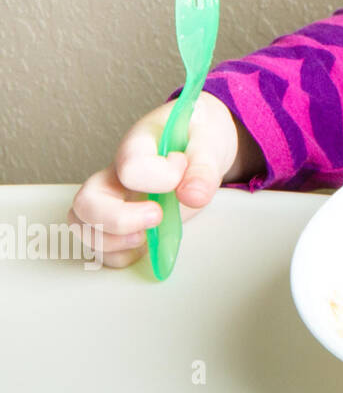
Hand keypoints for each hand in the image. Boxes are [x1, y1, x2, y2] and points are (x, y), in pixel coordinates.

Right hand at [67, 91, 261, 267]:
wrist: (197, 144)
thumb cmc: (196, 136)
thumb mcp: (209, 140)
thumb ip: (204, 166)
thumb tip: (193, 196)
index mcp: (136, 146)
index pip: (131, 168)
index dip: (161, 177)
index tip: (182, 167)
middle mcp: (115, 175)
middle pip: (86, 203)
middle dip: (119, 220)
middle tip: (158, 216)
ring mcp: (112, 201)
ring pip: (83, 228)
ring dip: (115, 241)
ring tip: (150, 234)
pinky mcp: (119, 223)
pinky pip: (100, 248)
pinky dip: (120, 256)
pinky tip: (147, 244)